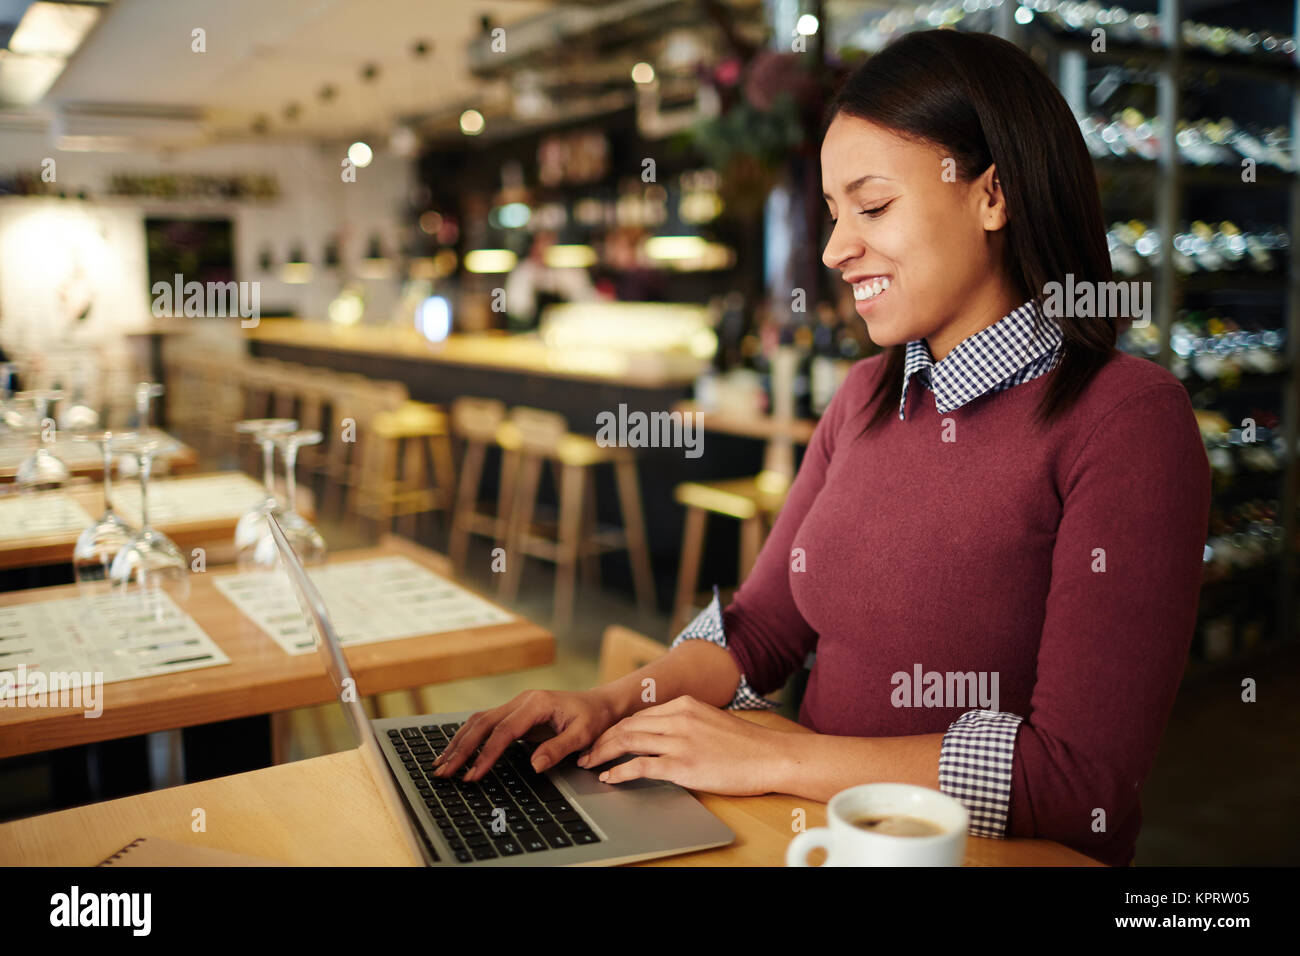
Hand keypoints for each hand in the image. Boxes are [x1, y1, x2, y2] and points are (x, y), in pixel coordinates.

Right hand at [432, 688, 618, 781]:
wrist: (600, 703)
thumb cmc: (593, 718)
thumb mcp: (583, 735)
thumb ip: (558, 749)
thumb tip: (534, 766)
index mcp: (536, 704)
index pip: (503, 731)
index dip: (486, 754)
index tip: (473, 774)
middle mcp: (521, 700)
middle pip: (482, 723)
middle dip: (461, 749)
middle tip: (444, 772)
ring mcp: (515, 704)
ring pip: (478, 721)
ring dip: (459, 742)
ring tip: (441, 764)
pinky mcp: (514, 712)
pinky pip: (485, 723)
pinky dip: (468, 737)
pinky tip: (456, 751)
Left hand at [576, 695, 790, 795]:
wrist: (772, 756)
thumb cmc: (747, 745)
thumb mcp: (712, 721)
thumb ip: (687, 723)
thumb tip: (664, 735)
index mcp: (686, 705)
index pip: (639, 715)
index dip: (615, 728)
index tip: (602, 738)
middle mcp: (679, 718)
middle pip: (628, 726)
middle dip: (602, 740)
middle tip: (586, 753)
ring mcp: (680, 741)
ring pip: (628, 742)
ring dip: (603, 754)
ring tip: (589, 764)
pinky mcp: (683, 765)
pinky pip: (640, 766)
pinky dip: (619, 771)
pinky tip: (609, 777)